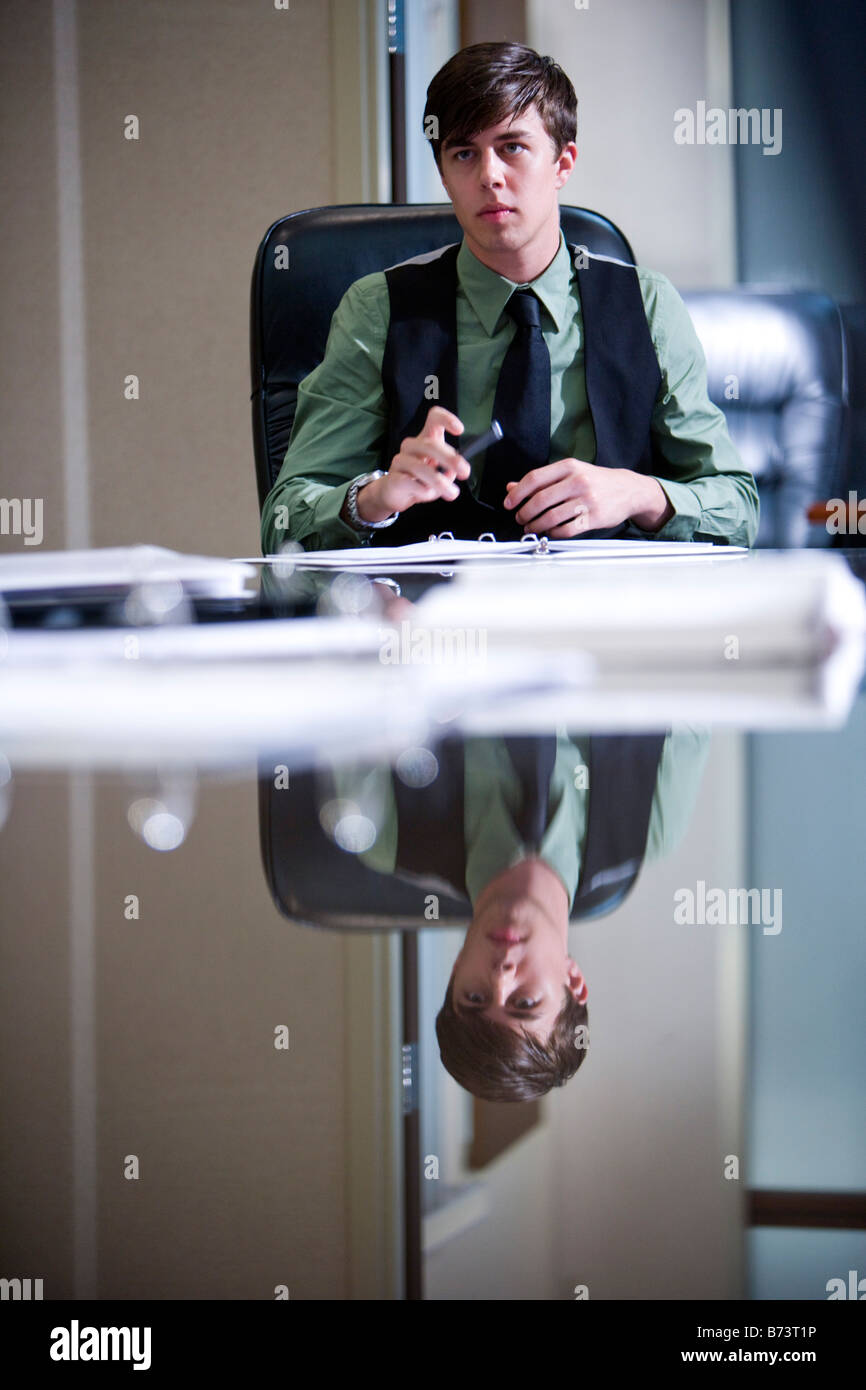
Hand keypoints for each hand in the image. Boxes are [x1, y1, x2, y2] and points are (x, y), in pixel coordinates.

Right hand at [355, 406, 469, 523]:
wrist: (393, 492)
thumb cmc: (419, 478)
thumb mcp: (439, 473)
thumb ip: (449, 471)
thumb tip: (453, 473)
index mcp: (426, 438)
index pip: (434, 418)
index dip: (447, 419)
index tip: (460, 430)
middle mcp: (412, 445)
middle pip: (430, 444)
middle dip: (450, 458)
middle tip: (464, 472)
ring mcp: (400, 461)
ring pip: (420, 467)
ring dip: (440, 482)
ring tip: (452, 493)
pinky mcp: (393, 478)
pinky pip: (411, 483)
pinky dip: (424, 491)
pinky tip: (427, 494)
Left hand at [502, 459, 673, 535]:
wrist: (629, 490)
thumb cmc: (596, 481)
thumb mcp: (570, 473)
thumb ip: (542, 480)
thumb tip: (512, 487)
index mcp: (569, 467)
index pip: (534, 478)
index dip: (517, 493)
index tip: (509, 503)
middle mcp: (578, 481)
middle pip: (540, 500)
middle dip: (524, 513)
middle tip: (520, 518)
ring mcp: (587, 500)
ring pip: (551, 517)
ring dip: (536, 526)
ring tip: (531, 527)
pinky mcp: (594, 517)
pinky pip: (566, 529)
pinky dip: (553, 533)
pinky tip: (550, 531)